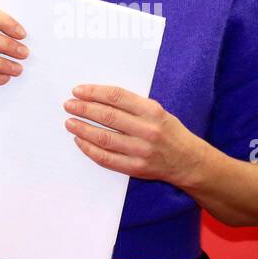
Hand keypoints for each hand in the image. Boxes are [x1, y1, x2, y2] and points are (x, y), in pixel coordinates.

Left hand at [63, 84, 207, 185]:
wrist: (188, 162)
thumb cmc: (170, 132)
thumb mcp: (158, 111)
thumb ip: (133, 105)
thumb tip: (99, 98)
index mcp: (152, 111)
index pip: (116, 97)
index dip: (94, 92)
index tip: (78, 91)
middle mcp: (147, 130)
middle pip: (107, 116)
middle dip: (84, 109)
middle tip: (69, 105)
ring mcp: (141, 150)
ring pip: (104, 138)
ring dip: (83, 129)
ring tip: (70, 122)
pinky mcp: (136, 168)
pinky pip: (106, 158)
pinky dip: (90, 149)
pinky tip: (80, 141)